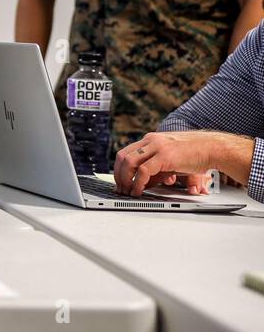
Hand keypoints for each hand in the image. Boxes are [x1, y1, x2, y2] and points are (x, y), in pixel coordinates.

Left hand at [112, 132, 238, 195]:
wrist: (213, 148)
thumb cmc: (195, 155)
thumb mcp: (170, 162)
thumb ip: (156, 171)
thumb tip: (144, 184)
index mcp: (150, 140)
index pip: (125, 152)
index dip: (119, 168)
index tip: (119, 181)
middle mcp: (150, 141)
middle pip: (122, 156)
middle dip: (118, 174)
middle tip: (120, 189)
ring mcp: (157, 147)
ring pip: (129, 162)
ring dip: (125, 179)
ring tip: (127, 191)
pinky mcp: (165, 156)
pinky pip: (143, 171)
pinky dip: (138, 182)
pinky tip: (139, 191)